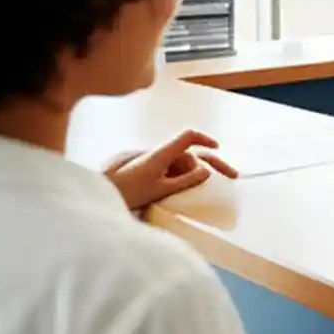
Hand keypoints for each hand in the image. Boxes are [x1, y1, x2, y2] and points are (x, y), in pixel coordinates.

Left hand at [104, 129, 238, 212]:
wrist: (100, 197)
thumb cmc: (127, 192)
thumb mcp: (160, 189)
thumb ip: (185, 180)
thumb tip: (206, 171)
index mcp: (163, 154)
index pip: (188, 136)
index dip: (205, 139)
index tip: (218, 148)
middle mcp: (161, 155)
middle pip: (192, 154)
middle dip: (213, 164)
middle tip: (232, 176)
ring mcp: (156, 164)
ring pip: (185, 165)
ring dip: (198, 176)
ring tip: (210, 192)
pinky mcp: (151, 173)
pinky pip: (175, 172)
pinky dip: (186, 180)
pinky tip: (190, 193)